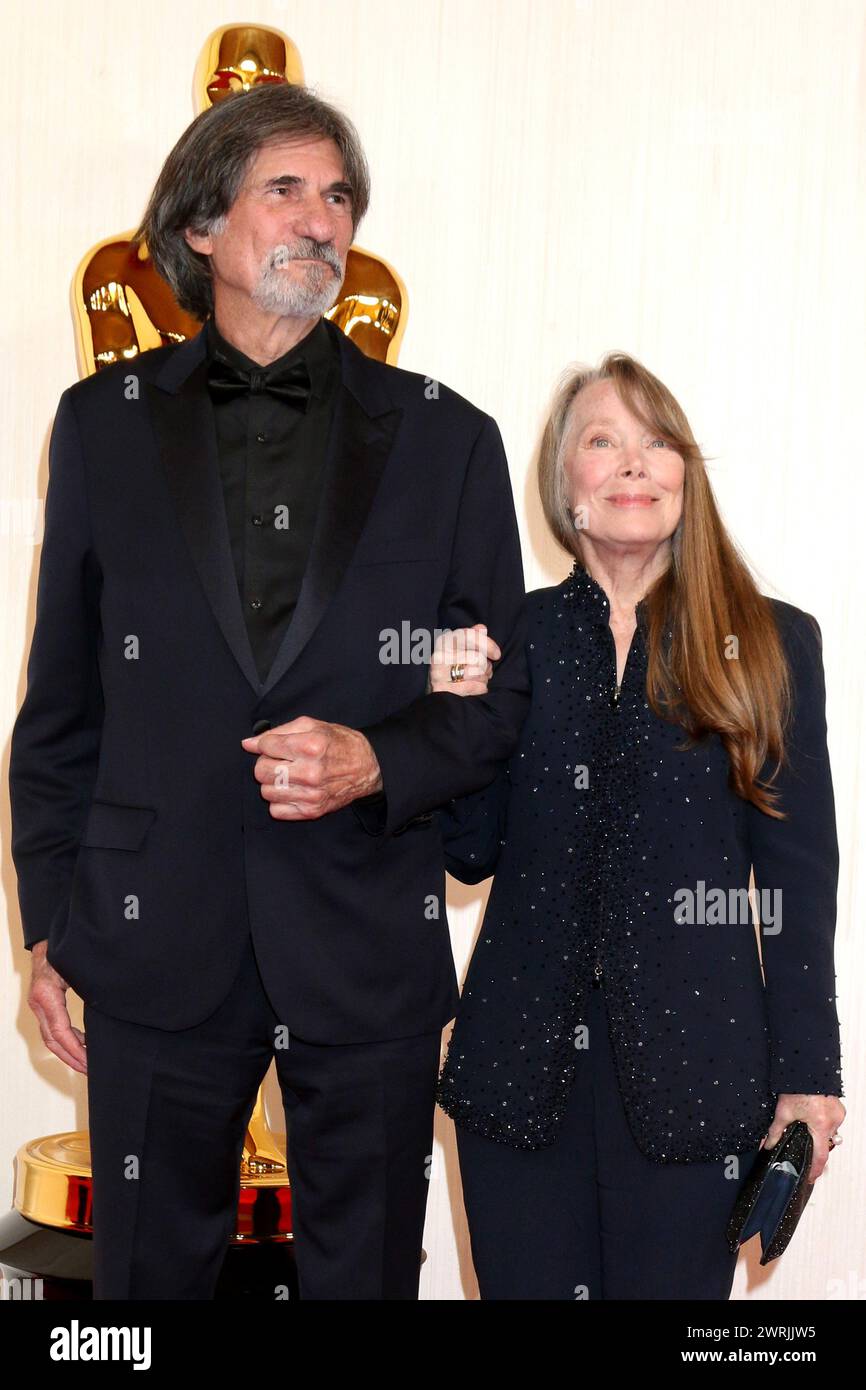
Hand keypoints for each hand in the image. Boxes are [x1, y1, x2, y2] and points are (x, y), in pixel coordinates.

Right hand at [28, 942, 86, 1074]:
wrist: (50, 940)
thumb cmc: (65, 949)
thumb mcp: (79, 967)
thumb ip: (92, 986)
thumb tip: (110, 1005)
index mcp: (47, 994)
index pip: (59, 1032)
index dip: (75, 1049)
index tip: (89, 1060)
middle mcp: (39, 1002)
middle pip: (52, 1040)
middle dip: (71, 1058)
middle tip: (90, 1070)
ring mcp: (39, 1005)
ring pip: (50, 1037)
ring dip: (68, 1052)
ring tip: (86, 1063)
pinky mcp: (43, 1004)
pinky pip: (52, 1028)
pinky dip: (66, 1040)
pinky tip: (82, 1044)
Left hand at [241, 717, 381, 819]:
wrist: (367, 768)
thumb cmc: (339, 744)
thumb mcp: (313, 726)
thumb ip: (278, 732)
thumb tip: (248, 743)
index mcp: (311, 746)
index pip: (266, 746)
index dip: (267, 744)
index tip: (276, 745)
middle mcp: (310, 772)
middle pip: (261, 771)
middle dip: (267, 763)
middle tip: (281, 760)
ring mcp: (310, 795)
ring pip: (266, 791)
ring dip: (273, 783)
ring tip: (289, 775)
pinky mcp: (311, 811)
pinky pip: (276, 810)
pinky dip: (279, 801)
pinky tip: (292, 790)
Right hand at [427, 623, 499, 694]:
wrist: (439, 697)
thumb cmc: (456, 667)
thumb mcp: (463, 649)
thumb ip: (473, 637)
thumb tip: (482, 628)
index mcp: (444, 641)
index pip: (468, 636)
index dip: (487, 644)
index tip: (497, 655)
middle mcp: (439, 655)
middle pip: (477, 658)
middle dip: (485, 666)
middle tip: (484, 671)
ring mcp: (438, 673)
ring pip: (475, 672)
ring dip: (483, 678)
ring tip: (478, 679)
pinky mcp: (440, 689)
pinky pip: (470, 686)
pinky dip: (479, 689)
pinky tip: (477, 689)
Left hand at [761, 1092, 845, 1182]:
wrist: (805, 1069)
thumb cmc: (797, 1087)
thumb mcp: (783, 1111)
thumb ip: (775, 1131)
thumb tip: (768, 1144)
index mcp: (820, 1124)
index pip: (820, 1156)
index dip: (815, 1169)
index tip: (812, 1177)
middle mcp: (833, 1120)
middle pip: (825, 1144)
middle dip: (815, 1147)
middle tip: (805, 1145)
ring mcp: (838, 1114)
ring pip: (830, 1133)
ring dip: (819, 1134)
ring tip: (808, 1126)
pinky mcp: (838, 1108)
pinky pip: (832, 1122)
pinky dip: (824, 1123)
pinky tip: (814, 1117)